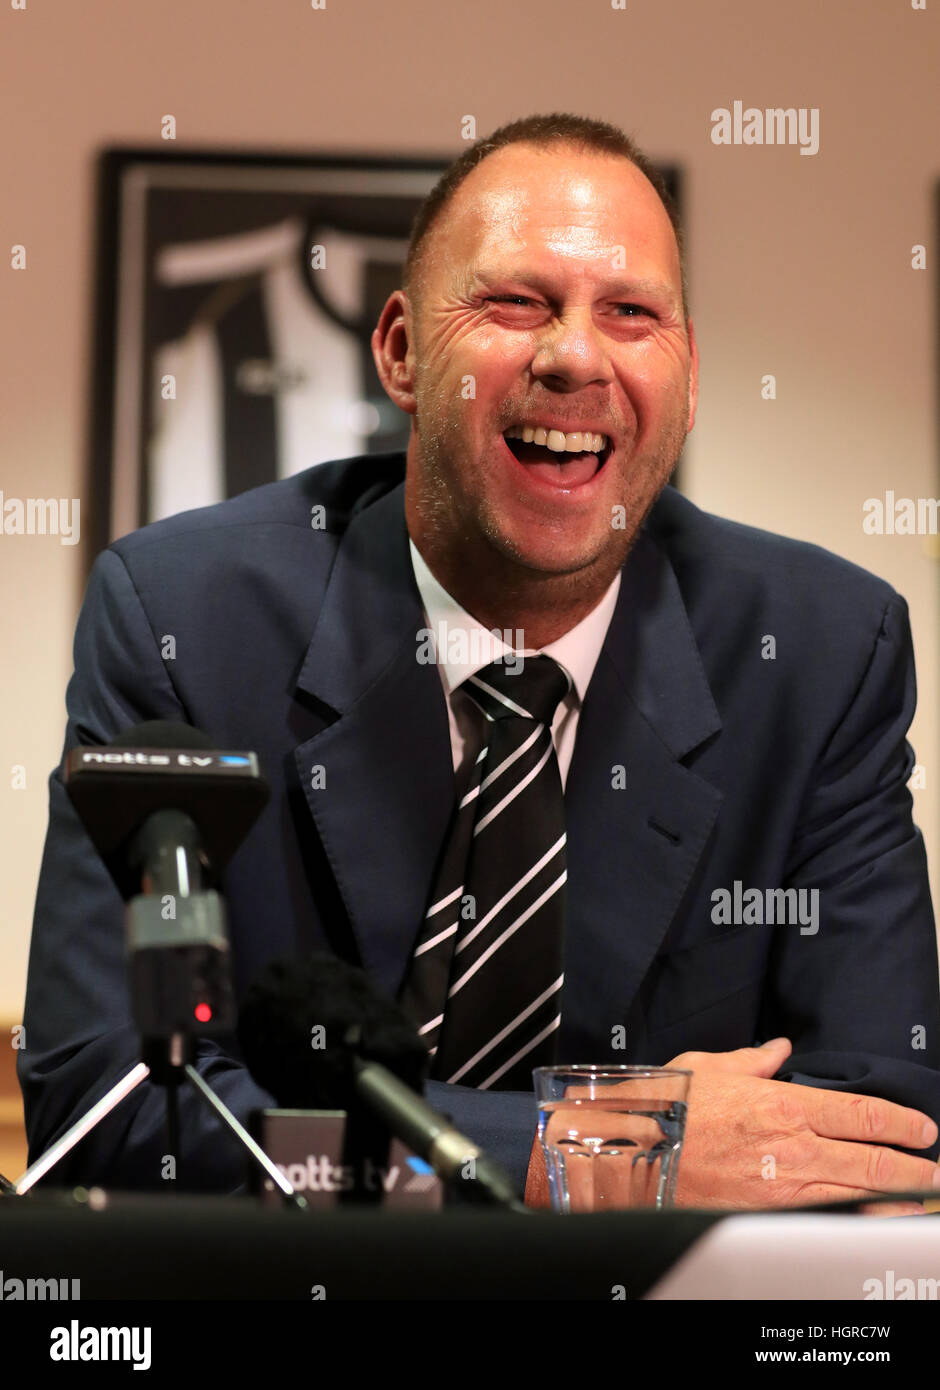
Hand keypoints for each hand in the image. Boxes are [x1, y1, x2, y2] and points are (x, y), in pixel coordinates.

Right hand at [668, 1038, 937, 1214]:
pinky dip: (859, 1221)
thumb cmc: (669, 1108)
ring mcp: (785, 1188)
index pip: (862, 1114)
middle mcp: (793, 1148)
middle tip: (937, 1170)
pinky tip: (876, 1220)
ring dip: (897, 1200)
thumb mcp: (710, 1066)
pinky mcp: (770, 1216)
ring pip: (859, 1197)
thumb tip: (778, 1048)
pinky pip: (828, 1219)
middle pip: (873, 1160)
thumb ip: (752, 1060)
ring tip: (922, 1201)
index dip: (902, 1123)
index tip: (924, 1129)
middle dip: (915, 1168)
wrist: (633, 1154)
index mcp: (783, 1105)